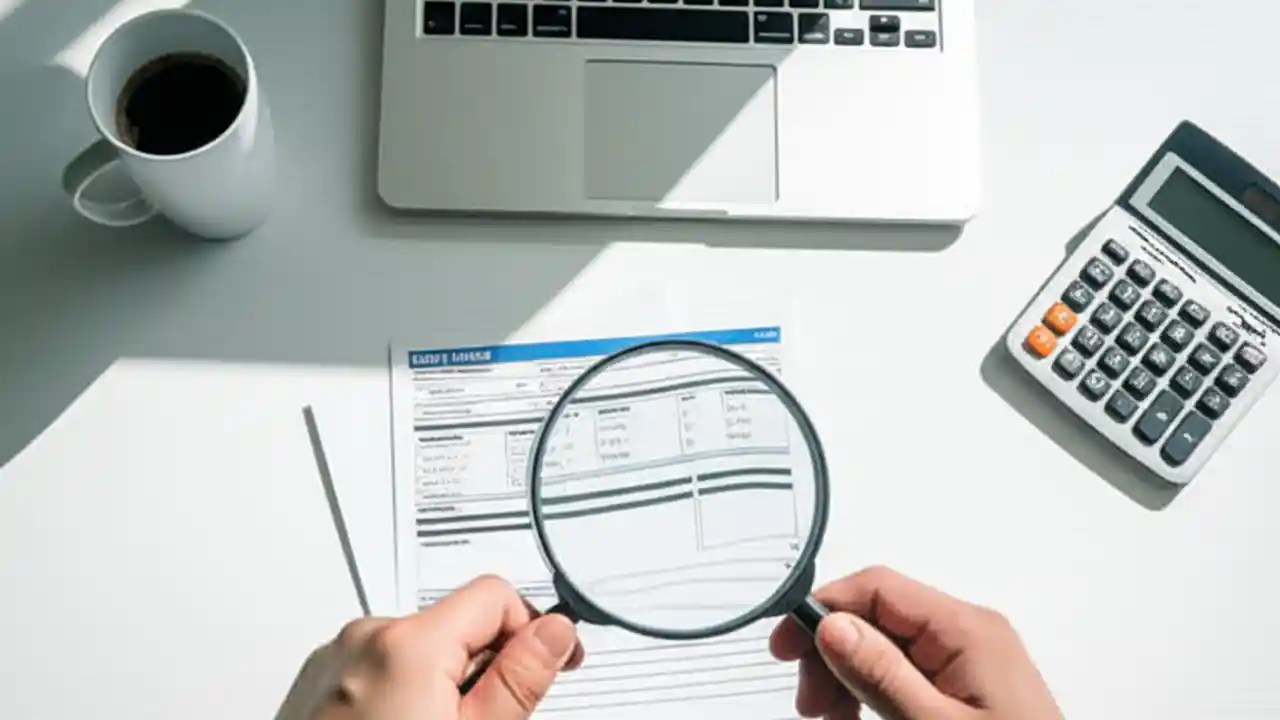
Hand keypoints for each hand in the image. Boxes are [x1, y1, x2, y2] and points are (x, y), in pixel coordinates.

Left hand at [275, 575, 583, 719]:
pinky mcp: (317, 681)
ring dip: (440, 684)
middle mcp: (365, 638)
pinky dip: (401, 694)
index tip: (549, 663)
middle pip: (456, 625)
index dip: (531, 631)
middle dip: (482, 668)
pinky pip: (380, 667)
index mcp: (408, 644)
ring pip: (418, 651)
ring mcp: (334, 659)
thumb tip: (554, 633)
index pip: (496, 595)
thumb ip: (518, 681)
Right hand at [770, 567, 1060, 719]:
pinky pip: (909, 676)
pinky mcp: (969, 690)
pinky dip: (876, 696)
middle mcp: (970, 634)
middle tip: (810, 706)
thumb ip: (881, 674)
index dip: (824, 609)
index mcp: (966, 629)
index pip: (878, 587)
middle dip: (833, 655)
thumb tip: (832, 623)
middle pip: (878, 618)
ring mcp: (971, 662)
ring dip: (849, 680)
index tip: (786, 649)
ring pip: (887, 650)